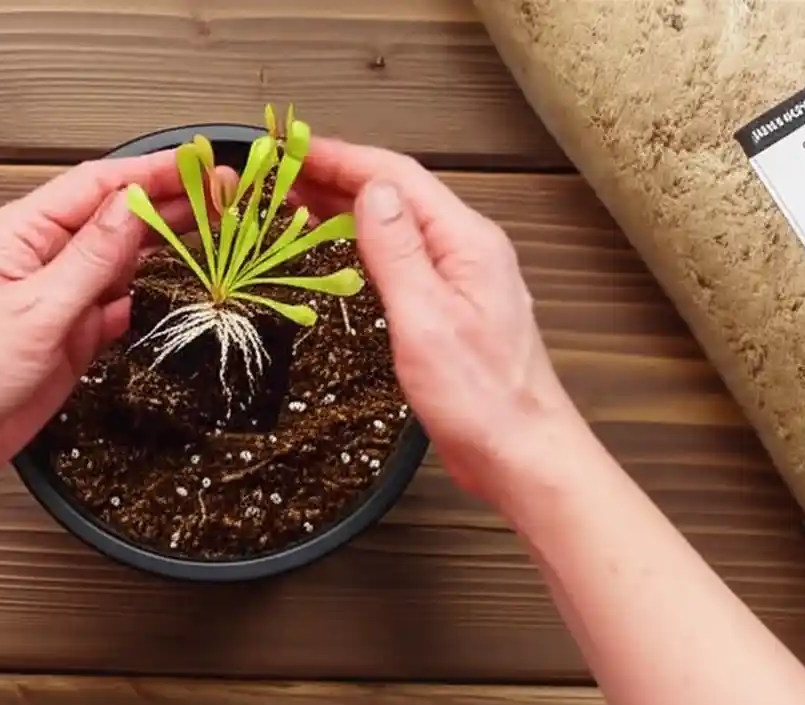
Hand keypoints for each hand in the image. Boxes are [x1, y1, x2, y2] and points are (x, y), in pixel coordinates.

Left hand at [0, 154, 189, 494]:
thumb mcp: (36, 309)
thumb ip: (90, 258)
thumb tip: (134, 205)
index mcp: (22, 235)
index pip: (97, 187)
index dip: (152, 172)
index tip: (200, 165)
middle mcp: (40, 259)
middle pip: (114, 219)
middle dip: (168, 203)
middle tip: (224, 195)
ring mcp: (55, 298)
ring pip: (117, 262)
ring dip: (161, 248)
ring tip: (211, 233)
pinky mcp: (65, 337)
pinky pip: (110, 307)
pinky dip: (139, 298)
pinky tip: (164, 292)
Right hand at [296, 139, 588, 504]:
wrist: (521, 455)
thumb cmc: (483, 399)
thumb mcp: (427, 320)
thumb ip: (397, 251)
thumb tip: (373, 191)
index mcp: (467, 243)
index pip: (398, 178)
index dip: (343, 158)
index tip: (295, 149)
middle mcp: (469, 251)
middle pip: (398, 195)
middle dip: (339, 176)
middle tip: (283, 173)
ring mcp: (462, 279)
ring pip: (398, 224)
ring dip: (348, 206)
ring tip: (298, 201)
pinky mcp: (452, 308)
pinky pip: (403, 256)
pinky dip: (364, 242)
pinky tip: (341, 248)